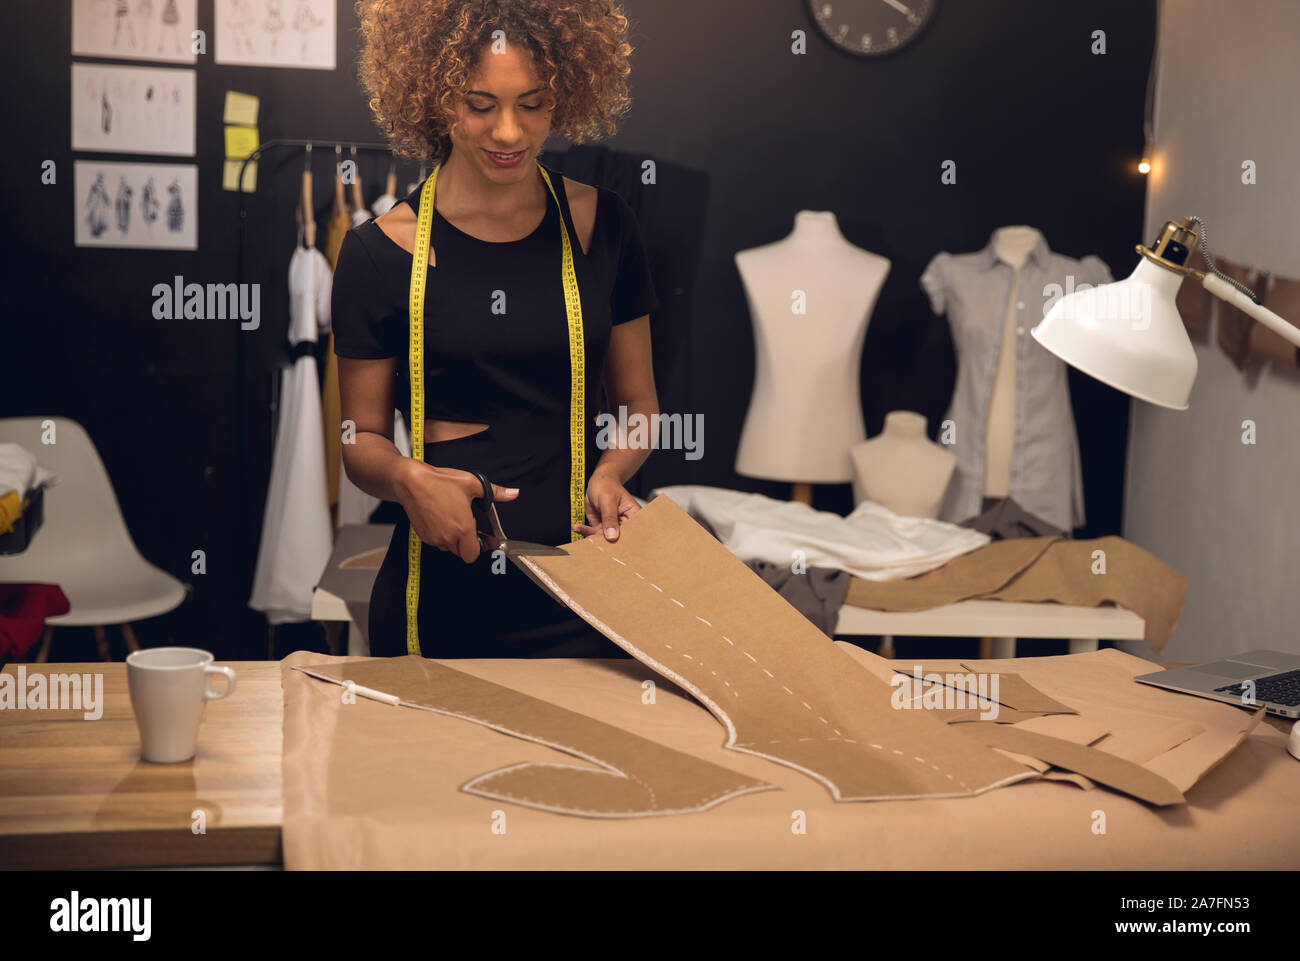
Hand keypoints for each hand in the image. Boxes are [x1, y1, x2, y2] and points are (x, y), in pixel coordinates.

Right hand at [397, 460, 519, 562]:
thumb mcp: (472, 483)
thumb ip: (496, 492)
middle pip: (461, 552)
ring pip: (448, 547)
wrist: (411, 482)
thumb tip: (513, 493)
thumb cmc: (439, 482)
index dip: (477, 547)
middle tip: (463, 522)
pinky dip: (439, 534)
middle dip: (465, 542)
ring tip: (450, 517)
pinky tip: (439, 517)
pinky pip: (436, 542)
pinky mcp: (423, 536)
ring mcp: (434, 538)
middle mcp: (448, 537)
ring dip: (452, 538)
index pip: (473, 555)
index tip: (476, 535)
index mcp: (463, 528)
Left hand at [573, 468, 640, 541]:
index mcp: (633, 516)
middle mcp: (624, 524)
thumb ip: (610, 518)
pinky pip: (593, 533)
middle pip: (618, 539)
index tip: (612, 544)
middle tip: (593, 540)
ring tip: (581, 531)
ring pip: (603, 538)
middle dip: (605, 542)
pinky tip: (577, 528)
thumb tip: (612, 536)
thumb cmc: (607, 486)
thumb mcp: (608, 500)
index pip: (632, 532)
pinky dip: (584, 531)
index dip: (624, 540)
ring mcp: (611, 527)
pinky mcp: (601, 528)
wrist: (597, 482)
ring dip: (591, 536)